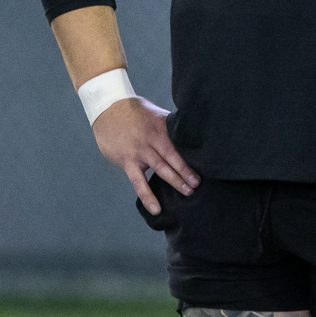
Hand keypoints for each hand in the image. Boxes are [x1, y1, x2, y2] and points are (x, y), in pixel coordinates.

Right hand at [93, 96, 196, 213]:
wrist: (107, 108)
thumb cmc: (134, 112)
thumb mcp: (156, 114)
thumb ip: (170, 126)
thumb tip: (191, 137)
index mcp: (162, 126)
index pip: (181, 142)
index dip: (193, 153)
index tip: (207, 163)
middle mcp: (152, 138)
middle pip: (173, 156)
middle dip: (187, 170)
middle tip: (199, 183)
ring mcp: (139, 150)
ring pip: (160, 167)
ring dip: (175, 180)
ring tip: (188, 192)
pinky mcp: (127, 160)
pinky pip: (138, 181)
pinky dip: (147, 196)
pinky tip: (155, 208)